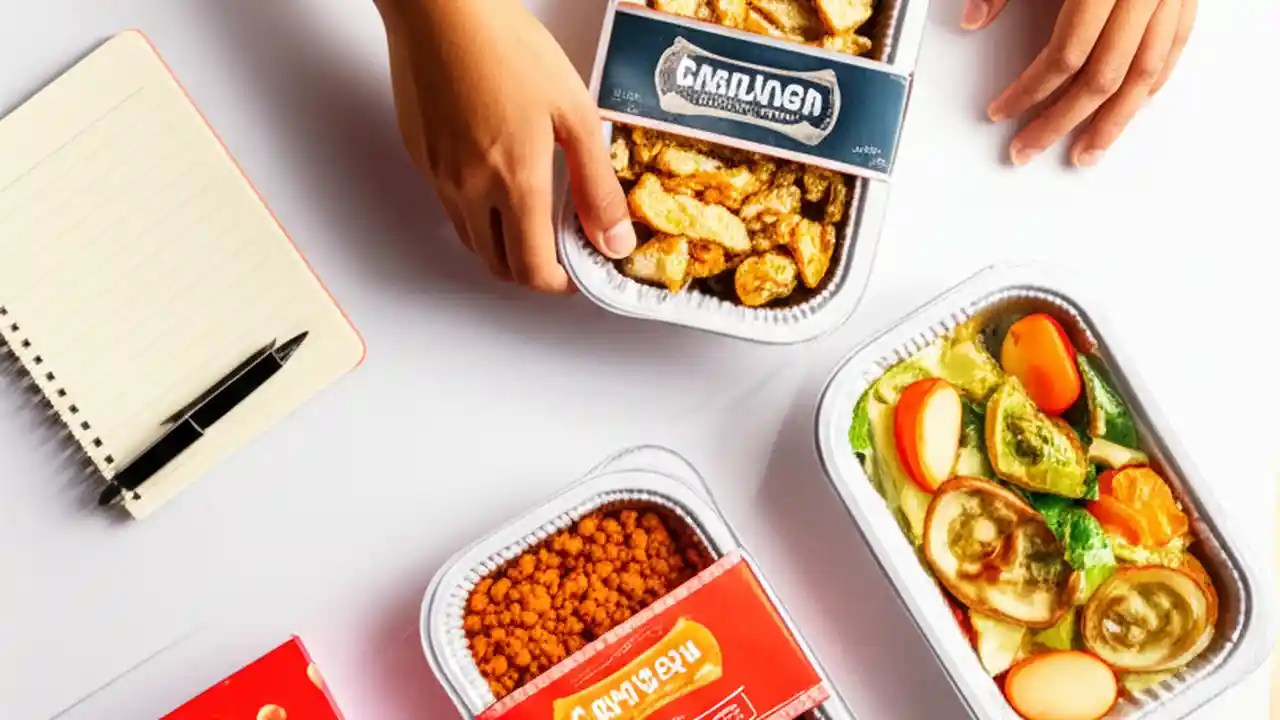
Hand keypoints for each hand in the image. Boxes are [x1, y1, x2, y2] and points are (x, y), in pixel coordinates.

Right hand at [376, 0, 635, 291]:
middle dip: (532, 271)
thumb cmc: (510, 48)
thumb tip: (614, 241)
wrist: (442, 9)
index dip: (558, 284)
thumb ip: (596, 185)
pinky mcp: (419, 156)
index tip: (578, 272)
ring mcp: (437, 176)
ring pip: (470, 240)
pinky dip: (476, 213)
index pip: (532, 270)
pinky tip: (496, 178)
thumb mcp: (574, 113)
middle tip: (560, 250)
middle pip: (498, 266)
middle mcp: (468, 190)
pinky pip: (449, 206)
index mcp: (513, 183)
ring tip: (532, 216)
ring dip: (503, 245)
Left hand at [963, 0, 1196, 166]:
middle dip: (1061, 121)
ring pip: (1144, 74)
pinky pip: (1173, 49)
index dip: (1029, 91)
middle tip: (1028, 149)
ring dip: (1112, 123)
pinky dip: (1149, 85)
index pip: (1064, 57)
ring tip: (1085, 154)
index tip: (1001, 111)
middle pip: (1102, 77)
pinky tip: (1128, 110)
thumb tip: (973, 19)